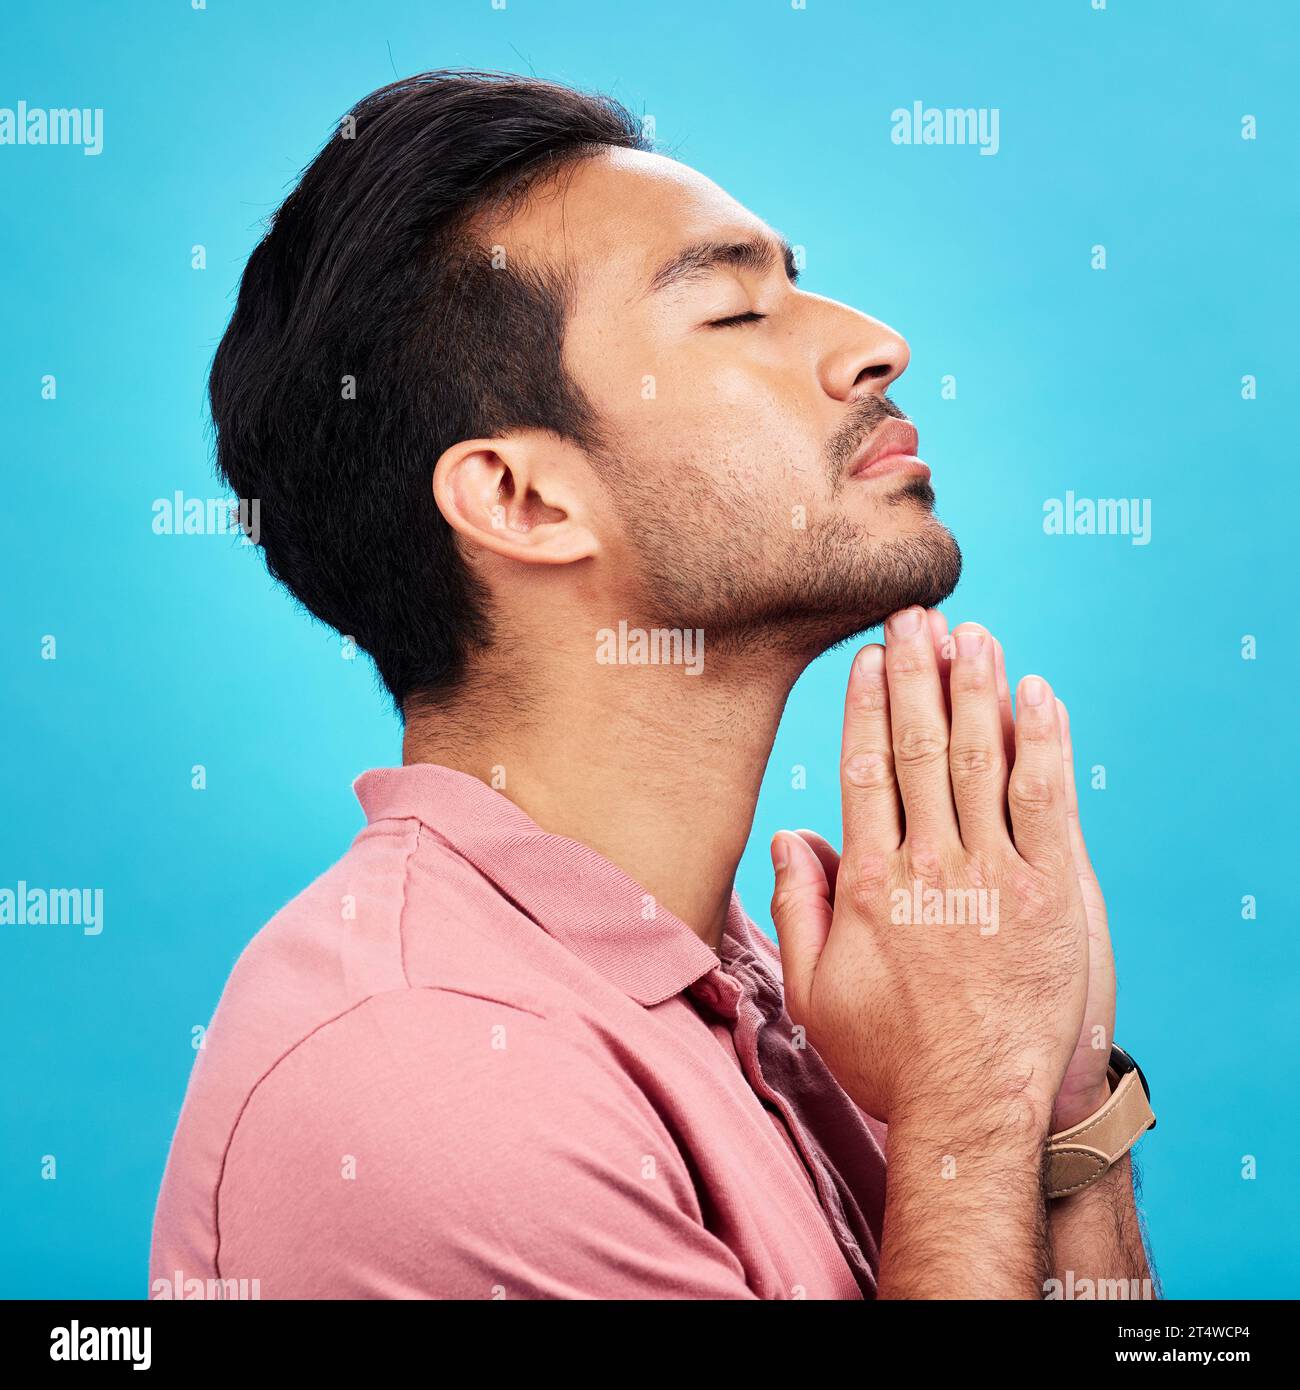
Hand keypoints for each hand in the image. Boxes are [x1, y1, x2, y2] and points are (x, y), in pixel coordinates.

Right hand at [769, 609, 1090, 1134]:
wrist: (972, 1108)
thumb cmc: (889, 1055)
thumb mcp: (813, 989)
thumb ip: (796, 906)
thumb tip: (788, 834)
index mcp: (870, 882)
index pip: (866, 769)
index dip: (868, 705)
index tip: (871, 656)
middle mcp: (930, 864)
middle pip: (923, 746)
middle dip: (919, 673)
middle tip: (917, 615)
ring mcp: (995, 875)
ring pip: (984, 758)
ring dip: (977, 688)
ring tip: (972, 633)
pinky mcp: (1051, 893)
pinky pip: (1049, 801)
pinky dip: (1045, 742)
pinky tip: (1039, 694)